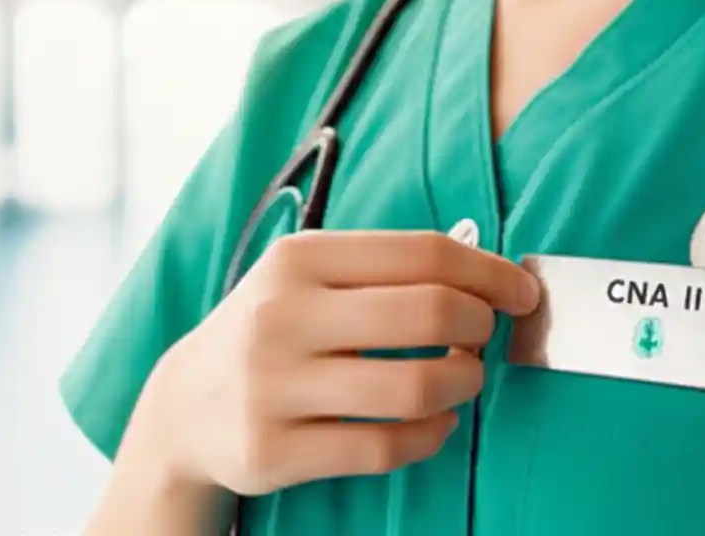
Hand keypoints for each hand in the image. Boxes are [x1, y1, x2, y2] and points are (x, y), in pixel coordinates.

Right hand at [121, 230, 539, 496]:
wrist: (184, 406)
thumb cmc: (270, 329)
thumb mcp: (303, 277)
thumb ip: (379, 268)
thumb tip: (483, 271)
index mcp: (297, 260)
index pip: (422, 253)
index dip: (489, 271)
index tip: (520, 291)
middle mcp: (281, 317)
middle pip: (430, 313)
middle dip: (480, 327)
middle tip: (484, 337)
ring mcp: (273, 387)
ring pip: (414, 389)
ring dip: (463, 384)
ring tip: (464, 380)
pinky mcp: (274, 452)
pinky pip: (384, 448)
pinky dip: (430, 436)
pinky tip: (436, 424)